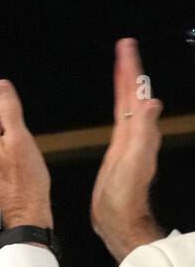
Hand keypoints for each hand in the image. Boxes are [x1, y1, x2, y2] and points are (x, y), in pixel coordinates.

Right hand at [91, 38, 165, 260]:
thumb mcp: (134, 161)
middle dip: (129, 70)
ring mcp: (129, 141)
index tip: (126, 48)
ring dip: (125, 84)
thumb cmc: (124, 195)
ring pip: (127, 103)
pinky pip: (120, 116)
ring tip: (122, 68)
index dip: (130, 70)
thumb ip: (143, 132)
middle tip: (125, 48)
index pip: (133, 93)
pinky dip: (119, 102)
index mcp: (137, 132)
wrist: (117, 218)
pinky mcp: (119, 149)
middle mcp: (136, 133)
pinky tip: (119, 102)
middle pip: (131, 94)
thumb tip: (150, 103)